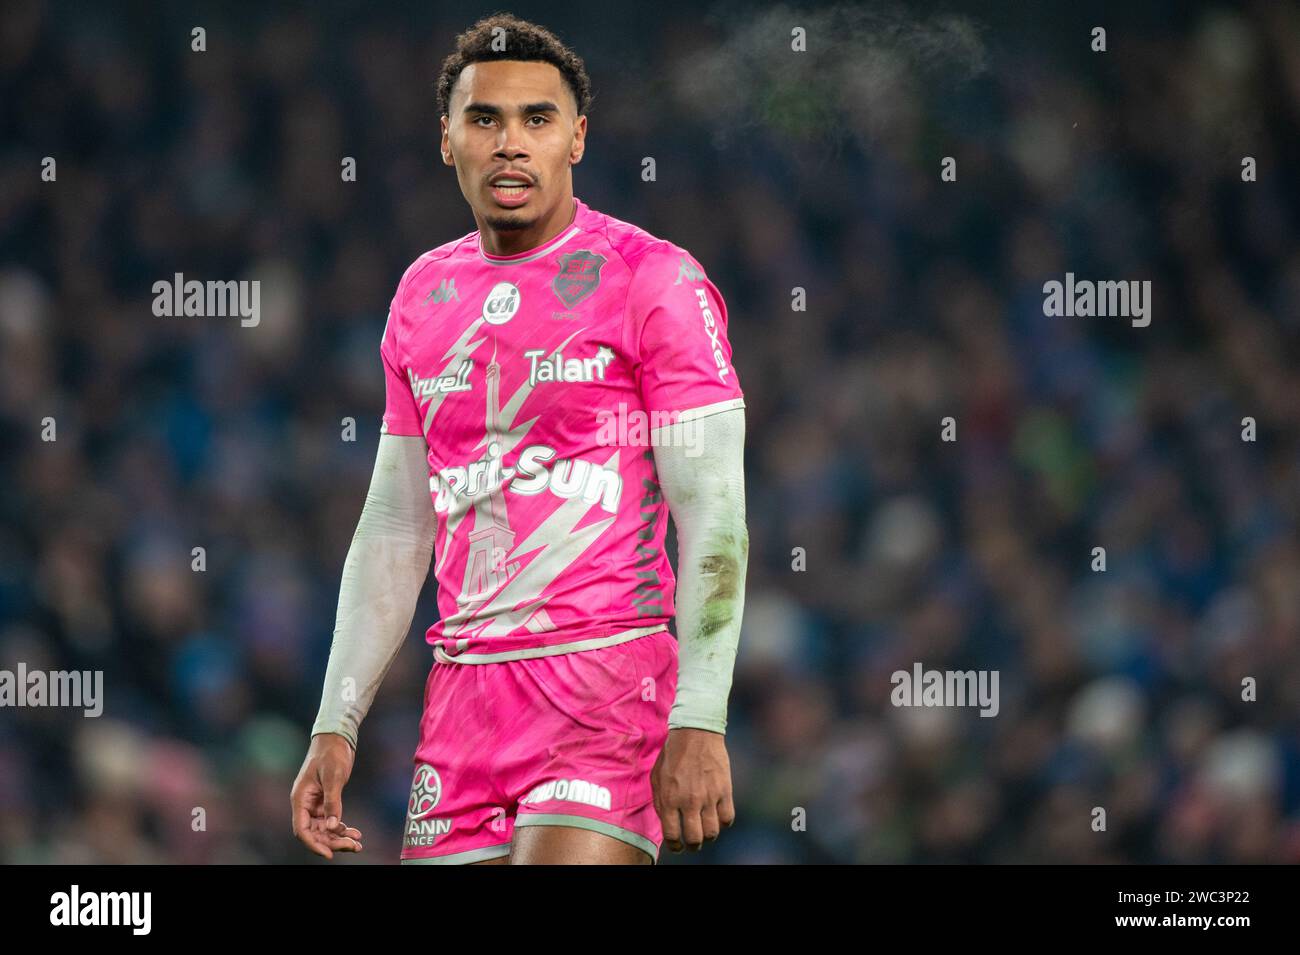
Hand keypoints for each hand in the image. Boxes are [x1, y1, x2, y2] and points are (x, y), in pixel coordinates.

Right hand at [290, 733, 364, 858]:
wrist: (337, 738)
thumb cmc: (331, 753)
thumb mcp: (333, 777)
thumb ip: (333, 802)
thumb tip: (333, 827)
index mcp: (300, 798)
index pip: (302, 829)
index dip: (314, 844)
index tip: (329, 854)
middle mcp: (306, 804)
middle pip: (315, 832)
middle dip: (332, 842)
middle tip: (353, 846)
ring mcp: (315, 804)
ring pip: (324, 829)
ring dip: (339, 838)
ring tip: (357, 844)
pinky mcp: (326, 801)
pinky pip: (332, 821)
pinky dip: (342, 828)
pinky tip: (355, 833)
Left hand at [651, 727, 734, 852]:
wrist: (695, 731)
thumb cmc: (672, 754)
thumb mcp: (656, 777)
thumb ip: (660, 802)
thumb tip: (667, 823)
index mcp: (669, 799)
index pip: (673, 836)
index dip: (675, 846)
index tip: (677, 846)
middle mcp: (689, 801)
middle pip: (695, 839)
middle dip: (692, 846)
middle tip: (692, 843)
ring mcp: (709, 797)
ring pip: (712, 833)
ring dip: (708, 836)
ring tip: (705, 831)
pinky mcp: (724, 790)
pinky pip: (728, 818)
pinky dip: (723, 822)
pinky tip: (717, 816)